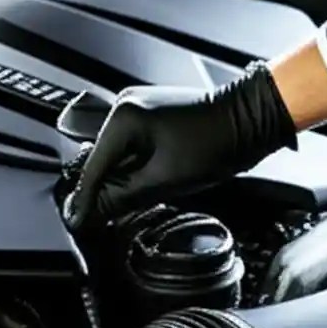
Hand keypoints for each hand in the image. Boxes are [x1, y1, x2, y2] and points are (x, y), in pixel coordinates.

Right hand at [65, 63, 297, 227]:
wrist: (250, 119)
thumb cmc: (215, 142)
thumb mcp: (162, 180)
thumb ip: (121, 197)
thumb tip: (91, 212)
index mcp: (123, 118)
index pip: (92, 166)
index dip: (84, 199)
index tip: (76, 221)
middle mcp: (125, 106)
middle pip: (100, 159)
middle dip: (103, 188)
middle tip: (104, 217)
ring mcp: (138, 109)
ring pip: (116, 154)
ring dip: (120, 178)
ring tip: (132, 200)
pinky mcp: (151, 116)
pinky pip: (131, 146)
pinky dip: (134, 167)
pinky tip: (146, 183)